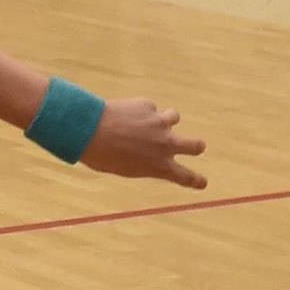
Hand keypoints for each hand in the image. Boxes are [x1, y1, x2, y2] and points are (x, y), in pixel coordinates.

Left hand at [78, 98, 208, 189]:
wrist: (87, 130)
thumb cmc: (99, 155)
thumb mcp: (123, 168)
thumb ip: (142, 162)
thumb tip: (149, 154)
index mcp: (159, 167)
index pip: (186, 177)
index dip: (196, 180)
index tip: (202, 182)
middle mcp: (165, 145)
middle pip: (197, 145)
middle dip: (196, 145)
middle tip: (192, 145)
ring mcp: (160, 124)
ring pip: (174, 117)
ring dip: (164, 120)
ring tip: (142, 122)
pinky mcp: (149, 106)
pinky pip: (148, 108)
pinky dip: (139, 110)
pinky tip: (121, 114)